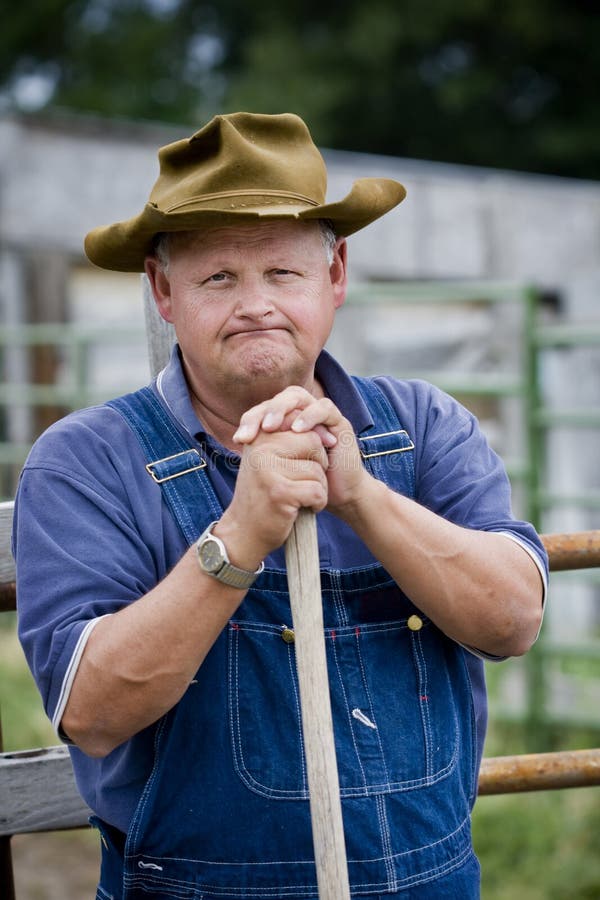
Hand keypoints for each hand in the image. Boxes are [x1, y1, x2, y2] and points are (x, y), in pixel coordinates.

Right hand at [219, 418, 329, 563]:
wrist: (244, 531)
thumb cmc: (265, 493)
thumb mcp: (269, 459)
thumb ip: (288, 439)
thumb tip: (322, 424)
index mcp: (259, 437)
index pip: (301, 424)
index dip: (316, 443)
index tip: (314, 460)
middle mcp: (261, 450)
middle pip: (313, 443)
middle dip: (319, 464)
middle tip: (304, 482)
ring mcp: (269, 471)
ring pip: (318, 470)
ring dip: (318, 488)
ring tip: (299, 498)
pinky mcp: (280, 493)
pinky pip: (317, 491)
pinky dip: (317, 503)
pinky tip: (302, 509)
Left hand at [233, 386, 371, 519]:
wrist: (337, 495)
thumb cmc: (306, 482)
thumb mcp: (279, 467)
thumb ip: (263, 450)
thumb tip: (236, 441)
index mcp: (286, 420)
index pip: (264, 409)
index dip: (249, 420)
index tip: (238, 440)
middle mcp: (302, 412)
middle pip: (280, 398)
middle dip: (264, 411)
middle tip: (254, 431)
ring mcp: (320, 414)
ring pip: (299, 396)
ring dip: (282, 409)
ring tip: (270, 427)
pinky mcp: (338, 421)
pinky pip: (324, 408)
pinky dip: (309, 416)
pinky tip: (297, 430)